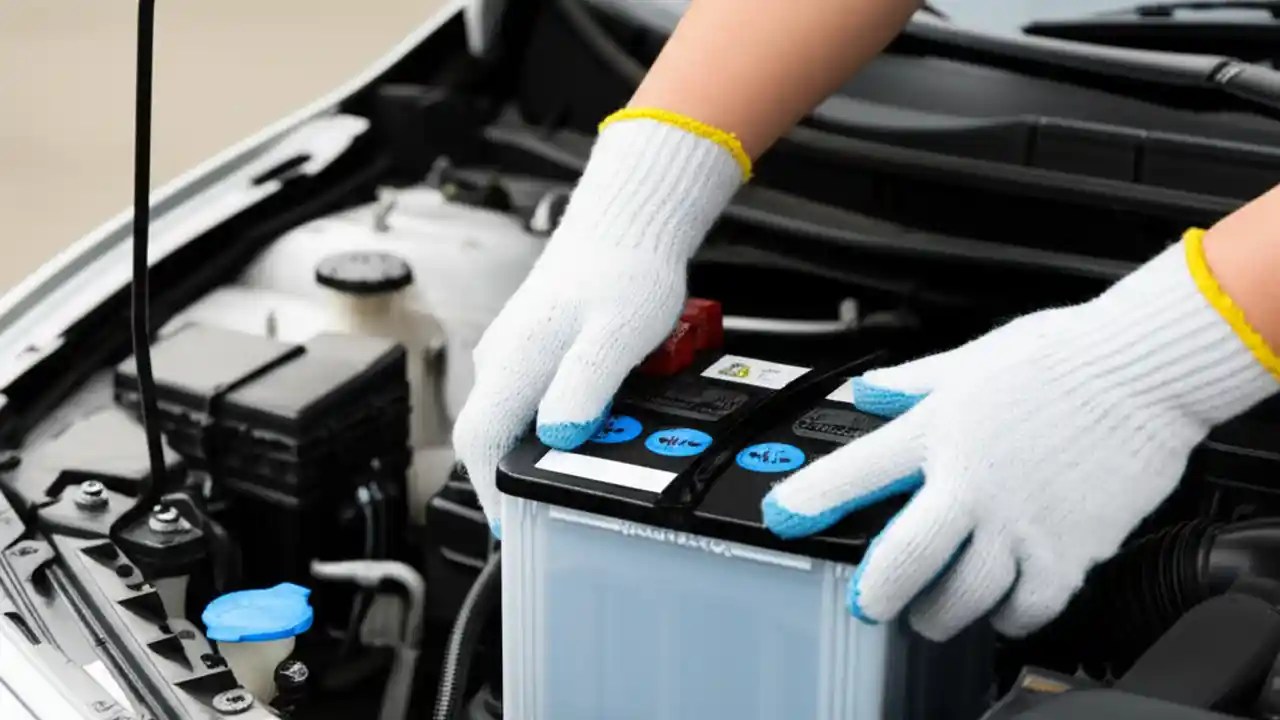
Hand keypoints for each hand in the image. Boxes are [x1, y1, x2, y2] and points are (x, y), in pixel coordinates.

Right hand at [452, 111, 746, 532]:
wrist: (627, 223)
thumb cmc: (625, 272)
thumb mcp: (616, 336)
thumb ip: (585, 387)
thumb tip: (559, 436)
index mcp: (514, 361)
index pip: (480, 442)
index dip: (490, 493)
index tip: (511, 529)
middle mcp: (501, 358)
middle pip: (487, 436)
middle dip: (506, 481)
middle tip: (539, 515)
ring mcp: (512, 350)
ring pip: (506, 417)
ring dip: (525, 453)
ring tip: (560, 483)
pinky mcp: (530, 344)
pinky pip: (524, 397)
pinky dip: (539, 425)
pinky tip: (574, 432)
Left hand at [763, 231, 1277, 641]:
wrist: (1144, 368)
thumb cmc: (1063, 355)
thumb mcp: (970, 358)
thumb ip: (911, 383)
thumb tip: (867, 391)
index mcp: (939, 429)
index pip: (857, 471)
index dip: (810, 499)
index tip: (784, 518)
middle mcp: (972, 483)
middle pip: (904, 561)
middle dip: (877, 593)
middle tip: (871, 604)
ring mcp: (1020, 521)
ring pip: (963, 596)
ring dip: (940, 614)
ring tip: (932, 615)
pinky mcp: (1069, 548)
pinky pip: (1030, 605)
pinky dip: (1010, 616)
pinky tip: (1004, 609)